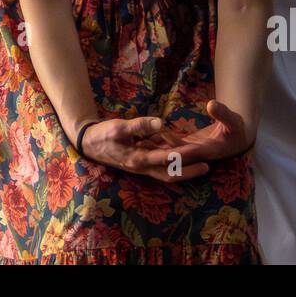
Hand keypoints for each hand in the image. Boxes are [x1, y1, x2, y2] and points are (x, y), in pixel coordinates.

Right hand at [77, 116, 210, 182]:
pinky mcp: (141, 160)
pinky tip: (182, 151)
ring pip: (167, 170)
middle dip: (189, 172)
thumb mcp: (118, 127)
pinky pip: (160, 162)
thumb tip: (160, 122)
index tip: (198, 152)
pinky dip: (172, 159)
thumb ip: (139, 126)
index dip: (182, 157)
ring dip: (183, 168)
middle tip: (207, 166)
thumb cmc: (102, 135)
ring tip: (201, 161)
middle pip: (170, 174)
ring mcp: (142, 165)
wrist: (88, 143)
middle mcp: (143, 166)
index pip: (166, 160)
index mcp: (138, 160)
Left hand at [147, 101, 253, 166]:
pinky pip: (168, 146)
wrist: (238, 138)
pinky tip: (142, 137)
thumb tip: (211, 104)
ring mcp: (189, 152)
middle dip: (156, 151)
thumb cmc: (237, 129)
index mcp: (206, 151)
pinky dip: (157, 143)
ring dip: (154, 148)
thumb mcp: (234, 120)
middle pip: (172, 156)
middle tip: (138, 144)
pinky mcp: (185, 147)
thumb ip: (223, 113)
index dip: (172, 148)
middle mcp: (195, 155)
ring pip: (168, 153)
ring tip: (134, 141)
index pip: (187, 152)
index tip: (158, 144)